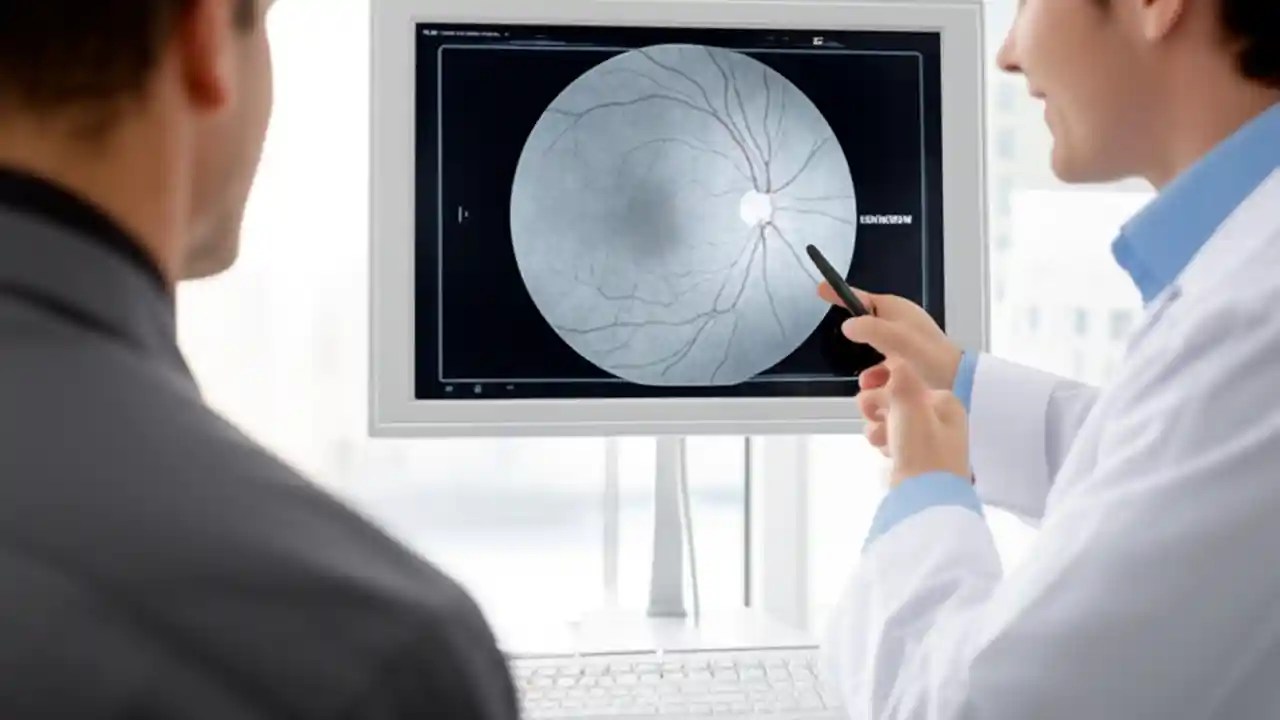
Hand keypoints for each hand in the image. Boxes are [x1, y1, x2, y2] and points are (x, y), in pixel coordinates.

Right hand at [818, 283, 962, 390]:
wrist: (958, 381)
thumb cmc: (933, 358)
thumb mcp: (897, 340)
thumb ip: (870, 330)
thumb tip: (848, 325)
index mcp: (897, 309)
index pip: (861, 297)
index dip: (841, 294)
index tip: (821, 289)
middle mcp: (900, 321)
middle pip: (866, 322)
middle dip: (858, 338)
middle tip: (852, 348)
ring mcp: (904, 339)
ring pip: (872, 346)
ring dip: (869, 364)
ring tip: (873, 378)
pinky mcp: (907, 357)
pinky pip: (882, 362)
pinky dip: (878, 373)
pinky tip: (881, 385)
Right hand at [859, 360, 969, 486]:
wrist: (927, 502)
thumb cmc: (922, 452)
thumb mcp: (911, 407)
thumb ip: (903, 379)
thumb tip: (898, 359)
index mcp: (945, 402)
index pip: (911, 378)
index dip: (885, 378)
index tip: (864, 382)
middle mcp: (943, 419)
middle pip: (901, 399)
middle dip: (878, 403)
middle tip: (865, 410)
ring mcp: (933, 442)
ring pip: (895, 421)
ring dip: (880, 424)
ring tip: (876, 436)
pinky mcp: (921, 462)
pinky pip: (897, 442)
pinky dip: (887, 443)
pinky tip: (884, 450)